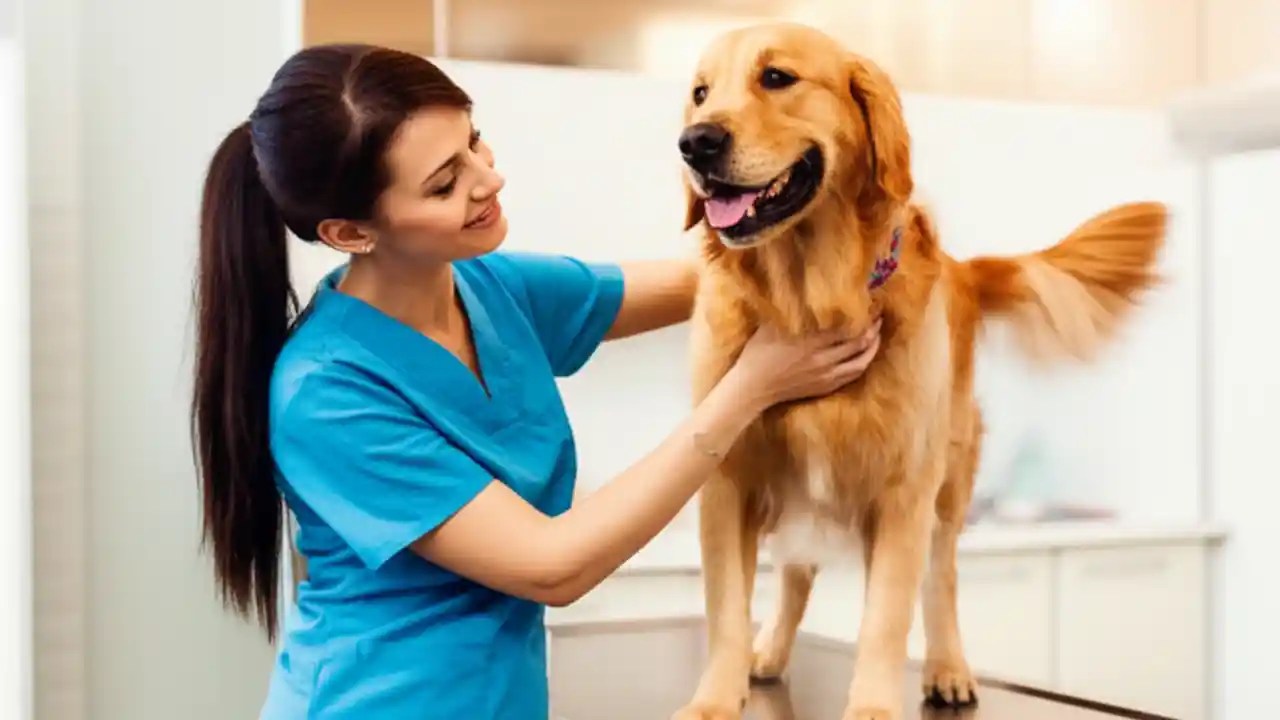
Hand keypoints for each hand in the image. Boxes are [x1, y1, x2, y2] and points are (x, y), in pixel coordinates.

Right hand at [726, 318, 882, 412]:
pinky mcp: (825, 387)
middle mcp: (822, 359)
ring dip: (873, 347)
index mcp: (810, 341)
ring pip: (861, 362)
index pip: (846, 326)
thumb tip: (802, 290)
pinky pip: (852, 375)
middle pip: (858, 342)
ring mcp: (826, 375)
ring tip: (877, 335)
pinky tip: (865, 355)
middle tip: (878, 316)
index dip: (862, 315)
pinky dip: (863, 363)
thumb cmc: (758, 353)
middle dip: (872, 328)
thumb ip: (789, 310)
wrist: (753, 386)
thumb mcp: (770, 325)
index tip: (868, 304)